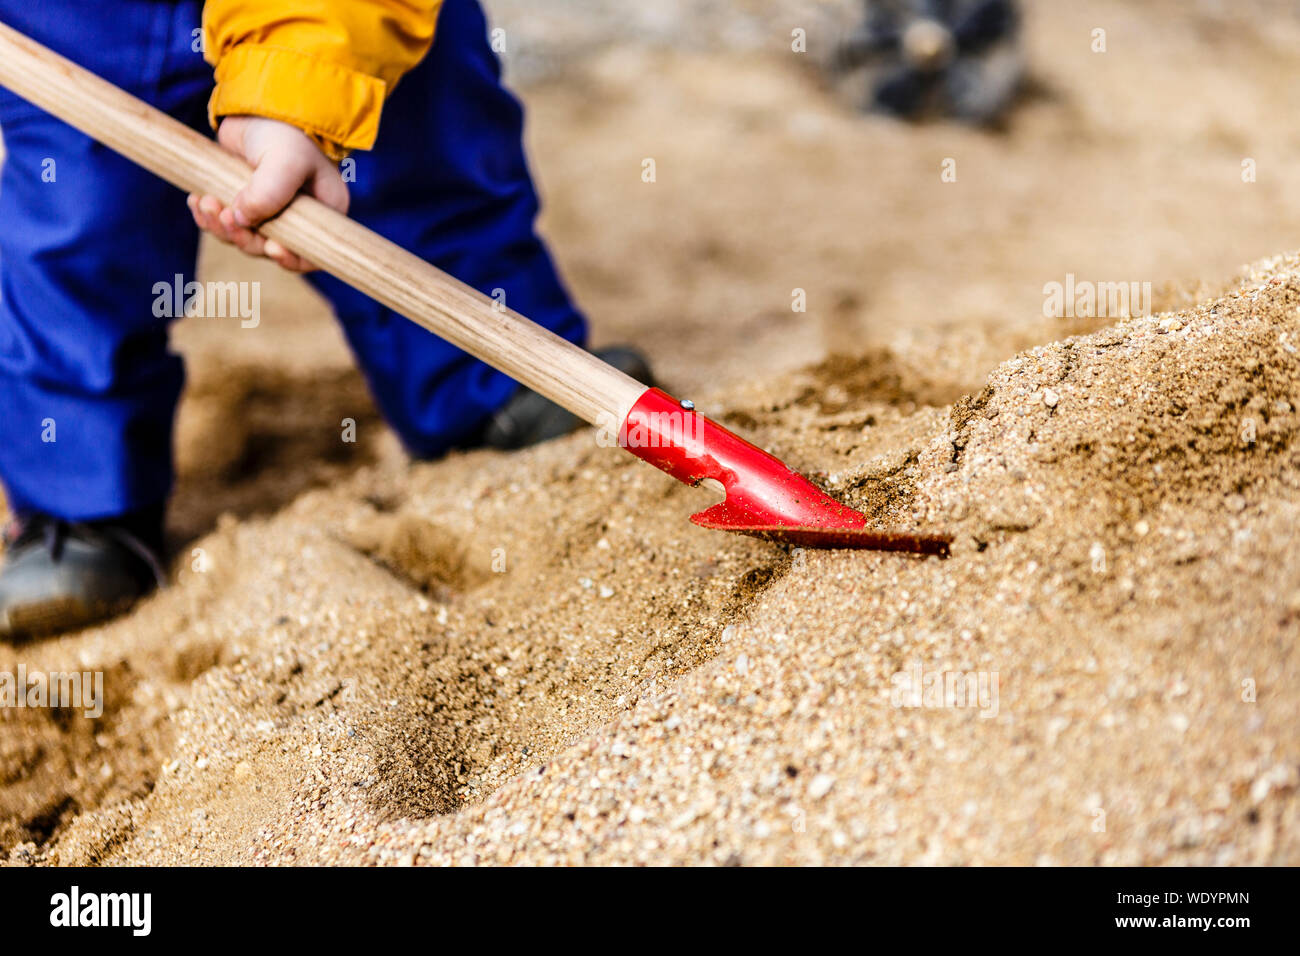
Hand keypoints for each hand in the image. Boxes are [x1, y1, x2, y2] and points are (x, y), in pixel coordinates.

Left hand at [187, 116, 348, 272]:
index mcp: (323, 213)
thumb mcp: (286, 160)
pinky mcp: (243, 202)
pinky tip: (197, 200)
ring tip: (205, 201)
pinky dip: (208, 216)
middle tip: (223, 214)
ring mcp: (270, 212)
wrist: (260, 103)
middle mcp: (299, 218)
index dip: (290, 258)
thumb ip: (269, 193)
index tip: (270, 247)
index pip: (311, 251)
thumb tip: (240, 220)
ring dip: (220, 225)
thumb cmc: (287, 130)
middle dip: (242, 236)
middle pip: (270, 247)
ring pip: (243, 236)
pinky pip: (225, 223)